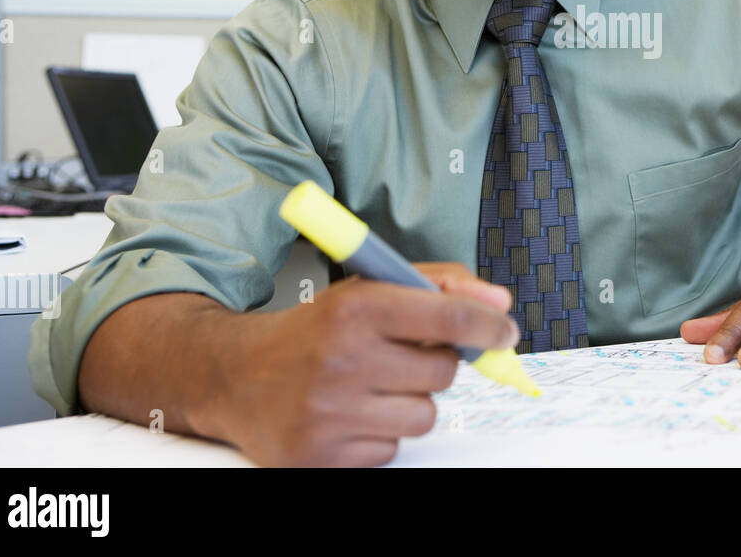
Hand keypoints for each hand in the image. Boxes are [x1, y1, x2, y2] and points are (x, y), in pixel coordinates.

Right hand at [205, 266, 517, 466]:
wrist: (236, 376)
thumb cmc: (316, 331)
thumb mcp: (369, 289)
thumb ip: (438, 284)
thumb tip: (499, 305)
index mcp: (356, 307)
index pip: (447, 318)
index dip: (487, 326)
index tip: (504, 332)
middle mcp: (341, 358)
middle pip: (443, 373)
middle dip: (435, 364)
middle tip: (404, 356)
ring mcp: (330, 412)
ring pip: (424, 416)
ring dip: (409, 402)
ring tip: (372, 386)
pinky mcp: (321, 455)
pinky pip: (392, 449)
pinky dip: (380, 433)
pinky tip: (351, 413)